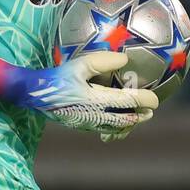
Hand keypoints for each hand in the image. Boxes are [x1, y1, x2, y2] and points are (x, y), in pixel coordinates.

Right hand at [0, 47, 157, 132]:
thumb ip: (103, 61)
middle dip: (139, 117)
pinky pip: (102, 129)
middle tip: (150, 112)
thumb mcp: (79, 65)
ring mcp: (86, 123)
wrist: (34, 95)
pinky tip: (117, 123)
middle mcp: (94, 116)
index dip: (144, 101)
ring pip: (114, 128)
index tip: (155, 99)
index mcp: (95, 100)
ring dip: (128, 124)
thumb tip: (125, 60)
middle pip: (124, 120)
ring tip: (137, 119)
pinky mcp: (80, 126)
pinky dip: (114, 127)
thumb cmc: (56, 77)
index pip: (127, 102)